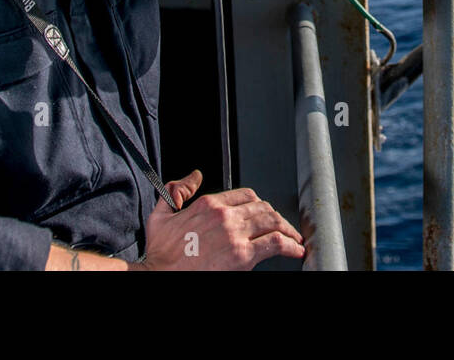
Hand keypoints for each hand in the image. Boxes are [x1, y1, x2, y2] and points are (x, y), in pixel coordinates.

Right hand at [133, 169, 305, 270]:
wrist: (158, 276)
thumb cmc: (160, 254)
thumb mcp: (161, 216)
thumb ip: (176, 191)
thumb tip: (194, 176)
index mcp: (208, 205)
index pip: (245, 195)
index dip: (259, 204)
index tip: (264, 213)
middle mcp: (224, 215)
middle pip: (263, 207)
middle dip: (277, 217)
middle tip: (283, 227)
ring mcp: (234, 235)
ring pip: (272, 222)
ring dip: (288, 229)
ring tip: (294, 238)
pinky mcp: (242, 256)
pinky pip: (274, 243)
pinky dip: (290, 245)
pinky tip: (295, 250)